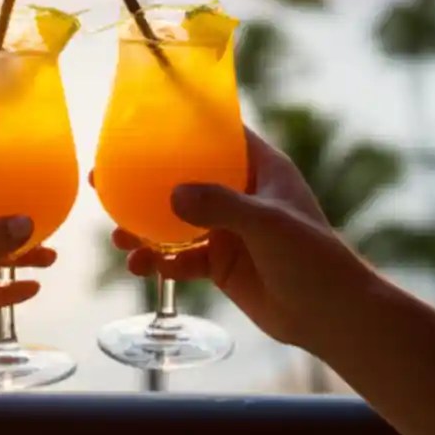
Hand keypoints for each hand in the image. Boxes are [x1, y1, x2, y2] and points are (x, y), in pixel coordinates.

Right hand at [104, 127, 374, 352]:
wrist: (331, 316)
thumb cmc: (312, 257)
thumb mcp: (266, 223)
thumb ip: (220, 206)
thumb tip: (172, 195)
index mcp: (261, 168)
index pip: (220, 132)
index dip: (184, 123)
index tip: (142, 118)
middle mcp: (242, 194)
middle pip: (184, 177)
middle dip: (145, 181)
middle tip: (104, 181)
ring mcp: (230, 230)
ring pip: (175, 221)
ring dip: (144, 228)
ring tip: (118, 237)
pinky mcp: (222, 265)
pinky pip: (181, 258)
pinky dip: (160, 262)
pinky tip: (143, 268)